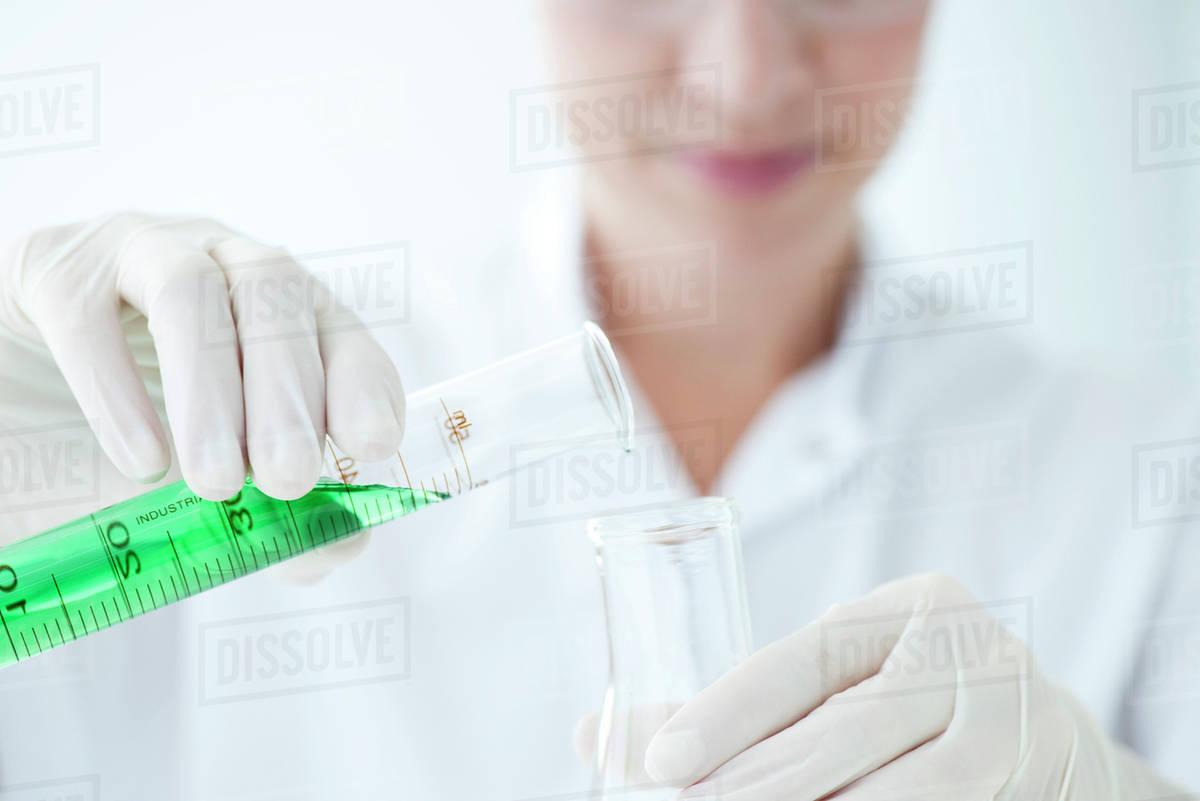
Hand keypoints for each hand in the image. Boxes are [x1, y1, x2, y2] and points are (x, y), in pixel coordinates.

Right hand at [0, 213, 403, 580]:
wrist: (10, 430)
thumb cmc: (115, 455)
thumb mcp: (200, 499)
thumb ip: (272, 526)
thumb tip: (341, 542)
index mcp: (273, 314)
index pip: (337, 328)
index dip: (361, 380)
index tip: (373, 445)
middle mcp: (217, 265)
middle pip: (276, 295)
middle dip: (291, 392)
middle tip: (290, 477)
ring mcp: (134, 255)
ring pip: (192, 291)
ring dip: (212, 390)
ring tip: (217, 481)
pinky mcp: (51, 270)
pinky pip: (88, 312)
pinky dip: (118, 391)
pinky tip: (141, 460)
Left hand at [644, 573, 1186, 799]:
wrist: (1060, 748)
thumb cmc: (912, 708)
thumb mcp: (840, 684)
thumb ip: (731, 712)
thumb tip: (591, 736)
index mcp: (913, 605)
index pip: (804, 659)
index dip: (728, 713)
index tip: (662, 763)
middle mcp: (971, 654)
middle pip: (840, 734)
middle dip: (752, 785)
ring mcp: (1015, 728)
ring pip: (886, 795)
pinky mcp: (1032, 784)